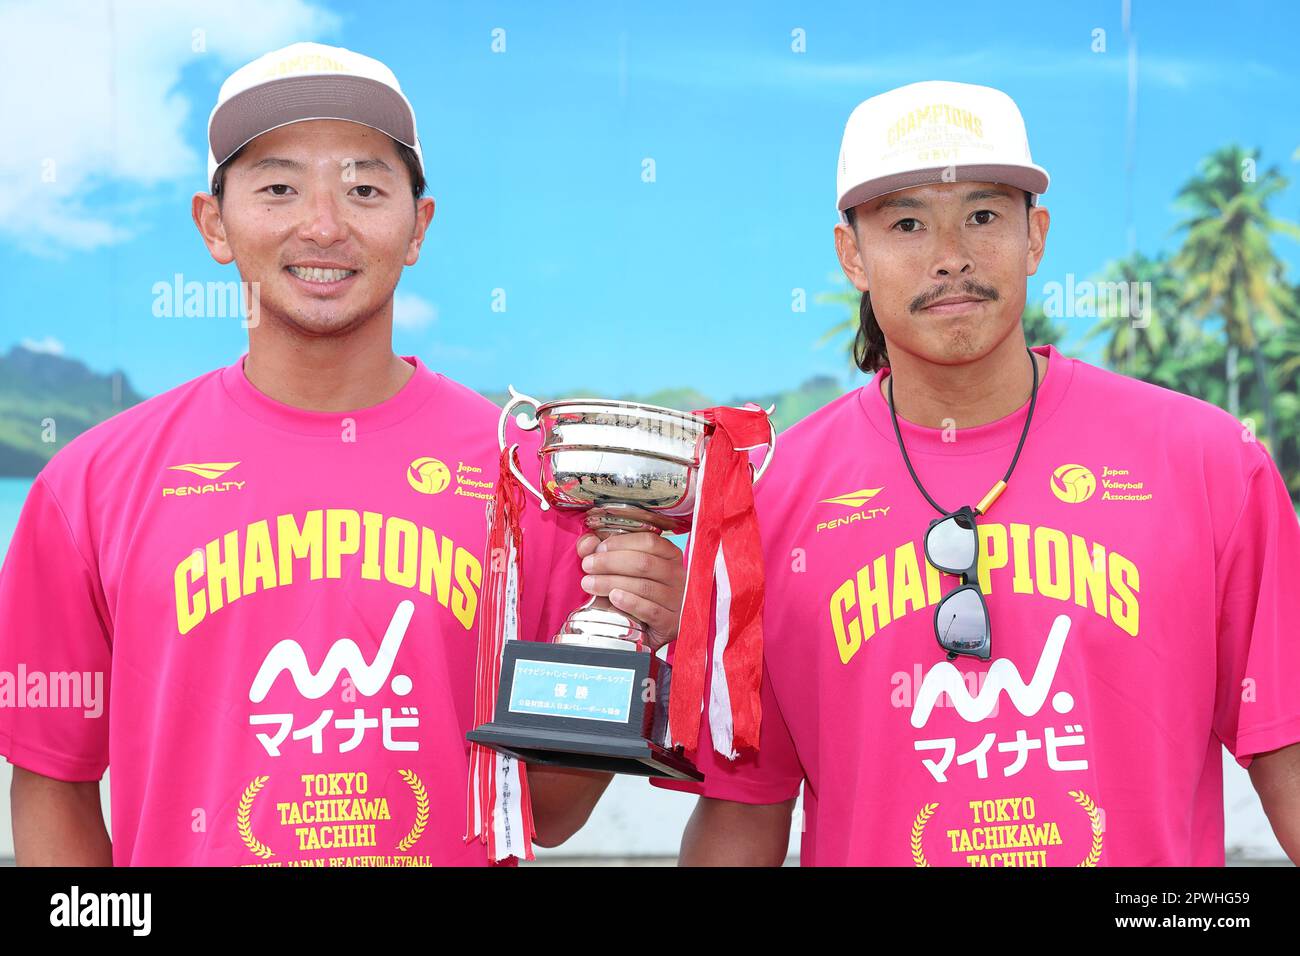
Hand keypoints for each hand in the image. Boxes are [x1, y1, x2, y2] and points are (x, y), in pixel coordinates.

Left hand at [576, 532, 685, 650]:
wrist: (650, 630)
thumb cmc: (636, 593)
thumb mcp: (623, 569)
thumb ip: (604, 552)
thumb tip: (586, 544)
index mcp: (670, 556)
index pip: (649, 541)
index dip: (620, 543)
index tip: (597, 549)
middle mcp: (677, 575)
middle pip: (644, 563)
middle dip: (610, 562)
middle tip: (587, 565)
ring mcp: (677, 600)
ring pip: (644, 586)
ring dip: (611, 582)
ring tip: (589, 584)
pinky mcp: (671, 622)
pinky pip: (650, 610)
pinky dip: (630, 602)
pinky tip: (613, 597)